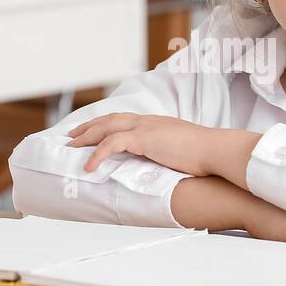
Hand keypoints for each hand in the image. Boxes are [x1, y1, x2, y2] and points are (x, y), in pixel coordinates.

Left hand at [65, 113, 217, 175]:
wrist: (215, 150)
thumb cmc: (205, 155)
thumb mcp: (181, 151)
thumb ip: (167, 153)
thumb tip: (162, 165)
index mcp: (156, 123)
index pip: (124, 119)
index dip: (105, 124)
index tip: (91, 131)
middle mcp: (148, 121)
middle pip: (109, 120)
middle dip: (88, 127)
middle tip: (71, 137)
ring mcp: (145, 128)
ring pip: (106, 128)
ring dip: (86, 138)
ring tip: (71, 149)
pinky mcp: (144, 139)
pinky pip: (112, 144)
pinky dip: (97, 154)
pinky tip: (88, 166)